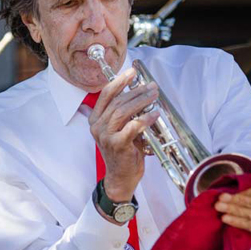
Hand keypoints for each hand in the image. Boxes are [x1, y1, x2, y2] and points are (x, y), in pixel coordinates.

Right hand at [89, 68, 159, 201]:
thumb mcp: (122, 129)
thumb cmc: (123, 152)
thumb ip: (127, 114)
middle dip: (136, 91)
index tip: (132, 72)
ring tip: (154, 96)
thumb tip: (142, 95)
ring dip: (141, 101)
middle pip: (117, 101)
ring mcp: (105, 136)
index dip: (119, 81)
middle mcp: (97, 126)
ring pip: (123, 111)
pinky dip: (145, 118)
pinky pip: (132, 126)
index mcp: (95, 120)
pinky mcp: (117, 145)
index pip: (106, 95)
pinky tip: (154, 114)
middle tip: (151, 86)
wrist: (121, 178)